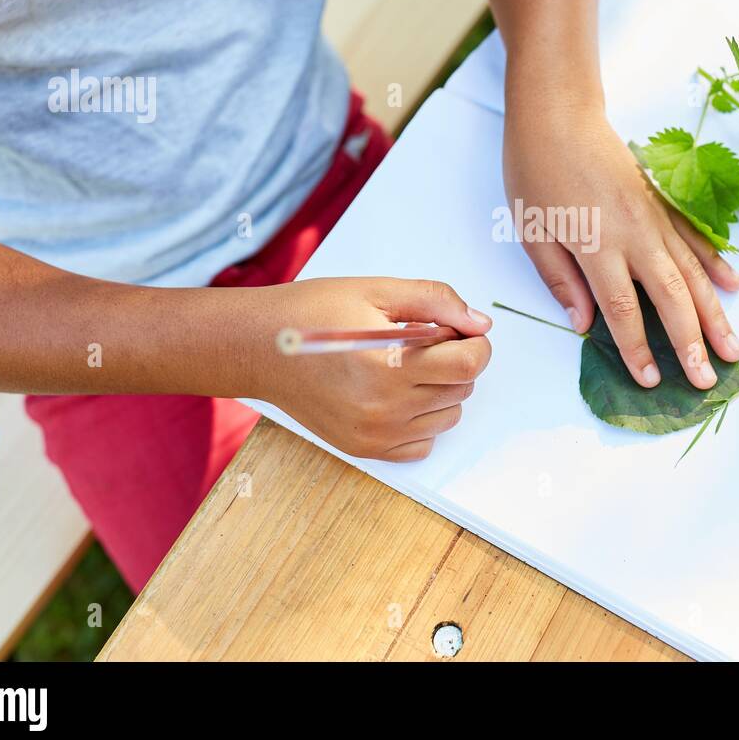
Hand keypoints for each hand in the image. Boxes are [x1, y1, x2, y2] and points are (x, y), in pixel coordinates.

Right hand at [252, 277, 492, 460]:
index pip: (469, 365)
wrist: (258, 348)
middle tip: (422, 341)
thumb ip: (437, 302)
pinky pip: (422, 443)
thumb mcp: (377, 291)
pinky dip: (421, 420)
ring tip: (404, 366)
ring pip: (447, 416)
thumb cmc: (313, 313)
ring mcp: (375, 434)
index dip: (475, 343)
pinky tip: (396, 394)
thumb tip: (480, 324)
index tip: (460, 332)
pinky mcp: (365, 448)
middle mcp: (385, 407)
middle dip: (455, 361)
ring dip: (440, 390)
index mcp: (390, 364)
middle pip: (462, 389)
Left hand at [503, 109, 738, 390]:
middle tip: (708, 380)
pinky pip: (696, 237)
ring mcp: (655, 216)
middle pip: (671, 297)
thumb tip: (584, 324)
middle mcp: (635, 233)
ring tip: (736, 349)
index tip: (650, 380)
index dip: (638, 347)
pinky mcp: (663, 201)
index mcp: (597, 244)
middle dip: (692, 343)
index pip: (623, 308)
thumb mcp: (532, 230)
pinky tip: (735, 285)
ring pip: (693, 272)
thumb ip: (561, 279)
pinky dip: (717, 262)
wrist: (558, 112)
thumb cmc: (535, 170)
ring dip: (716, 313)